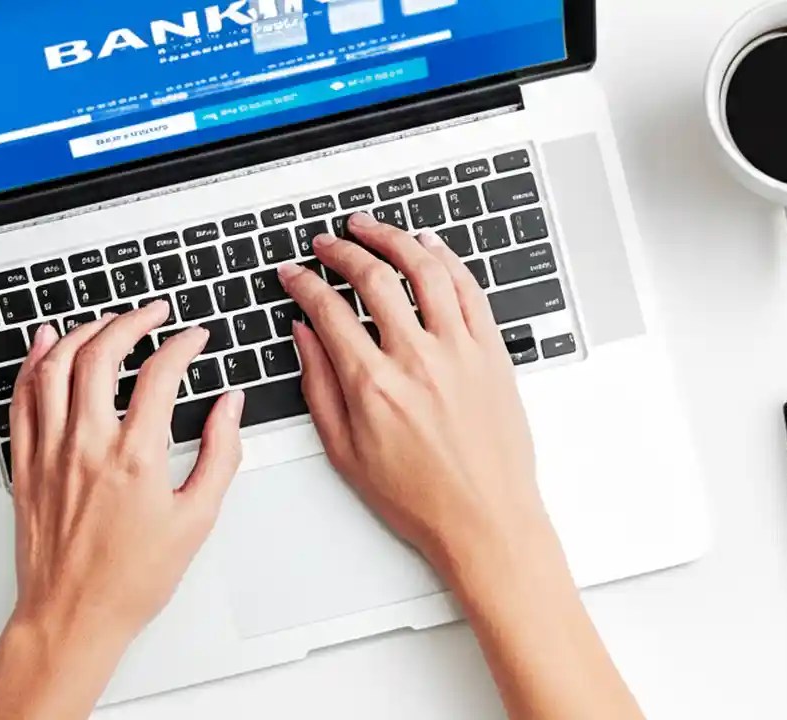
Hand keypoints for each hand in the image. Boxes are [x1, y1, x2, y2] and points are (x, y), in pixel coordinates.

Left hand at [7, 303, 243, 644]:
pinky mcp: (26, 465)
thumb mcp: (198, 518)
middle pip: (101, 355)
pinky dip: (33, 363)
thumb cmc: (132, 578)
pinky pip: (22, 399)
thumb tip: (230, 407)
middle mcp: (88, 446)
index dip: (183, 344)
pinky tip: (47, 346)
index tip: (195, 337)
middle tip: (153, 313)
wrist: (73, 616)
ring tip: (107, 321)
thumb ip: (220, 454)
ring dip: (83, 333)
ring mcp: (51, 453)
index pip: (160, 374)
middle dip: (132, 321)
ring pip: (56, 367)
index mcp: (136, 457)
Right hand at [276, 213, 545, 571]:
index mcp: (373, 385)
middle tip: (329, 242)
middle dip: (343, 251)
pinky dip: (447, 260)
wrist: (485, 518)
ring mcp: (460, 351)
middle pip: (374, 278)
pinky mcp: (492, 353)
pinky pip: (469, 290)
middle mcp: (417, 360)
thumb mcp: (346, 452)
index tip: (294, 273)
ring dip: (395, 238)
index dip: (304, 283)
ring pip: (425, 270)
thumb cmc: (420, 497)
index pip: (328, 310)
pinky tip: (429, 247)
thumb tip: (304, 335)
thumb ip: (319, 387)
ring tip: (372, 228)